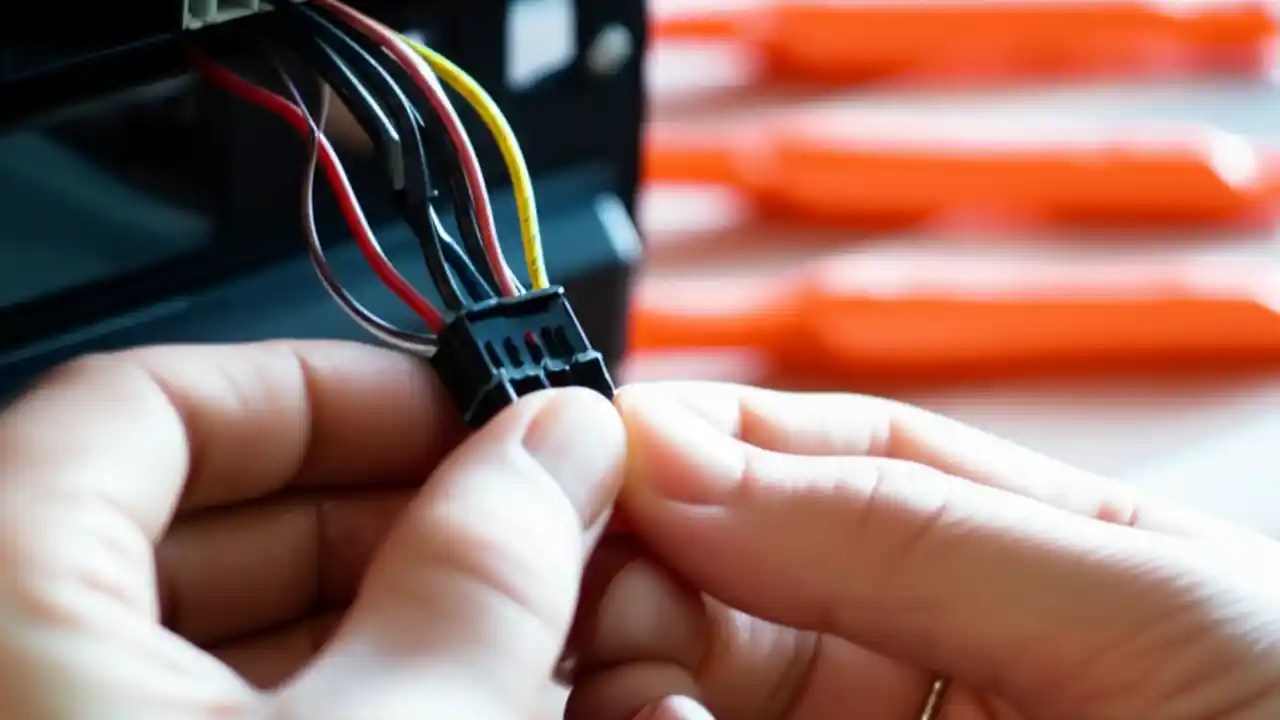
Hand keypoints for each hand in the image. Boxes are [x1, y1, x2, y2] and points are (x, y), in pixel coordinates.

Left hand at [0, 340, 650, 718]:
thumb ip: (478, 578)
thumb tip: (558, 448)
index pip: (145, 400)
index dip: (329, 389)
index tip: (458, 414)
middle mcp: (1, 663)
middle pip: (193, 517)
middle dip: (381, 515)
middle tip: (513, 530)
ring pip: (206, 633)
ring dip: (372, 614)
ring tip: (502, 630)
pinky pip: (200, 712)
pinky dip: (329, 698)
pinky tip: (439, 706)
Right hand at [567, 383, 1279, 719]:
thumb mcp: (1135, 601)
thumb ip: (900, 523)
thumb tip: (683, 450)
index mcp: (976, 537)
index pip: (787, 454)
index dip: (678, 445)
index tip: (582, 463)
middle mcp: (897, 636)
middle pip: (706, 571)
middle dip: (633, 570)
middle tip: (582, 598)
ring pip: (683, 684)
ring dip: (629, 678)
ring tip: (636, 697)